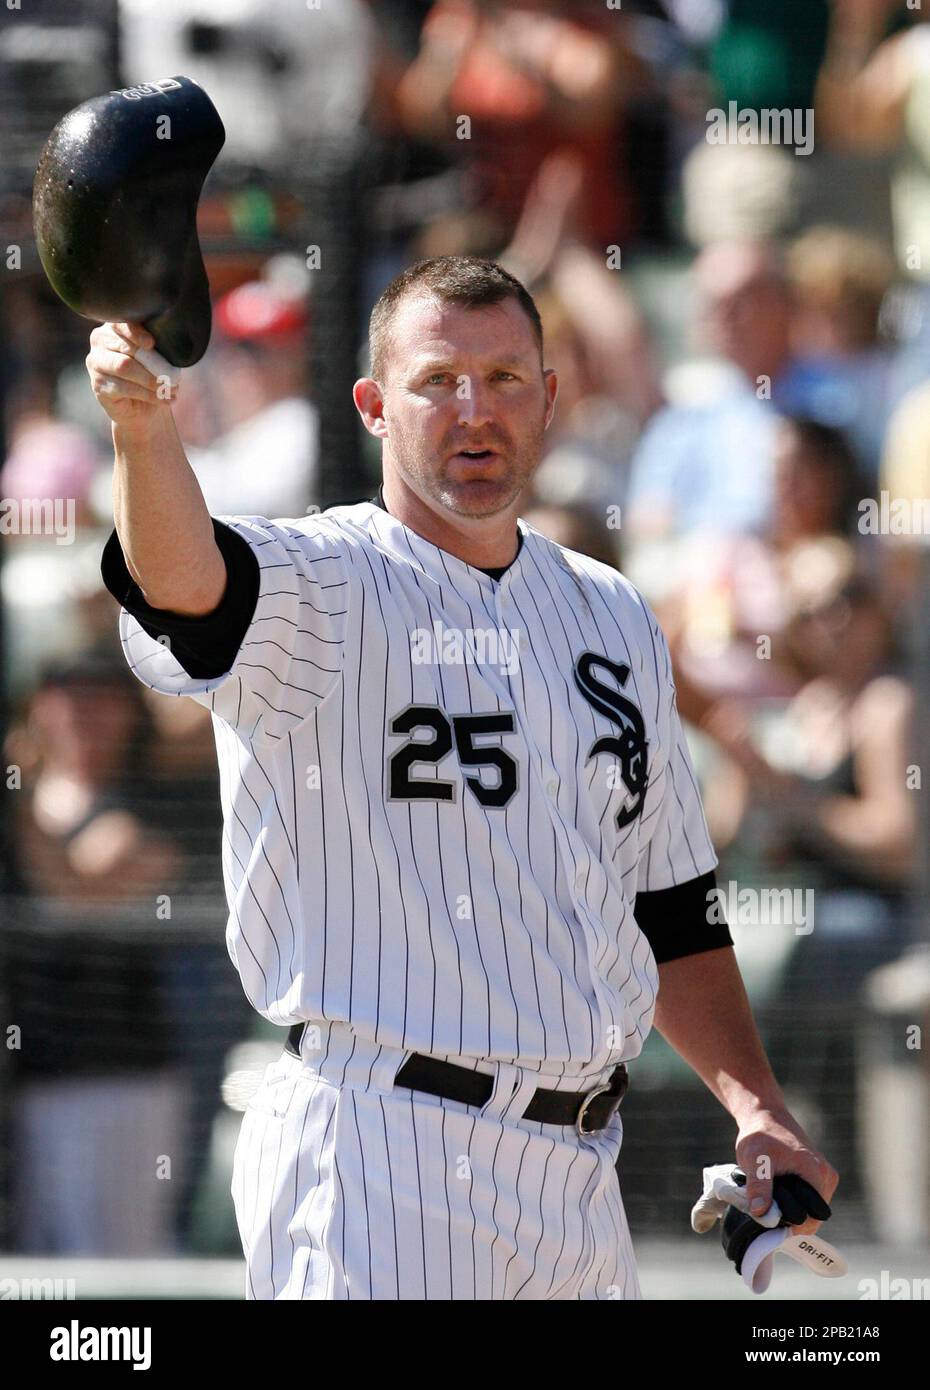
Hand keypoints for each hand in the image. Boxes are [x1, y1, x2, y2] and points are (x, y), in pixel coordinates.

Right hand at [85, 321, 178, 425]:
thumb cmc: (151, 374)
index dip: (136, 332)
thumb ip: (159, 346)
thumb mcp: (158, 356)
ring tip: (170, 389)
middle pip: (126, 347)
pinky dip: (148, 394)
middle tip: (174, 377)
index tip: (151, 343)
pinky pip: (124, 387)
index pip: (121, 324)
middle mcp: (100, 341)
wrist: (142, 407)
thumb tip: (173, 345)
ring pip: (124, 367)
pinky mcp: (98, 385)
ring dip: (151, 380)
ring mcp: (96, 363)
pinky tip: (163, 399)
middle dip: (153, 363)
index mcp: (115, 327)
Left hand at [735, 1107, 838, 1235]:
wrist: (764, 1115)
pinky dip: (793, 1198)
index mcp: (817, 1174)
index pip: (812, 1219)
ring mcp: (823, 1175)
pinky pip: (807, 1197)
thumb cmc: (761, 1135)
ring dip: (791, 1207)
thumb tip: (761, 1213)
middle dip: (791, 1217)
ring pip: (809, 1207)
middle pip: (812, 1215)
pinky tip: (777, 1189)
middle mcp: (826, 1176)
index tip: (771, 1222)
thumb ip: (759, 1187)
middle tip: (768, 1208)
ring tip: (771, 1195)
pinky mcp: (817, 1174)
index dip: (791, 1225)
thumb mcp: (755, 1161)